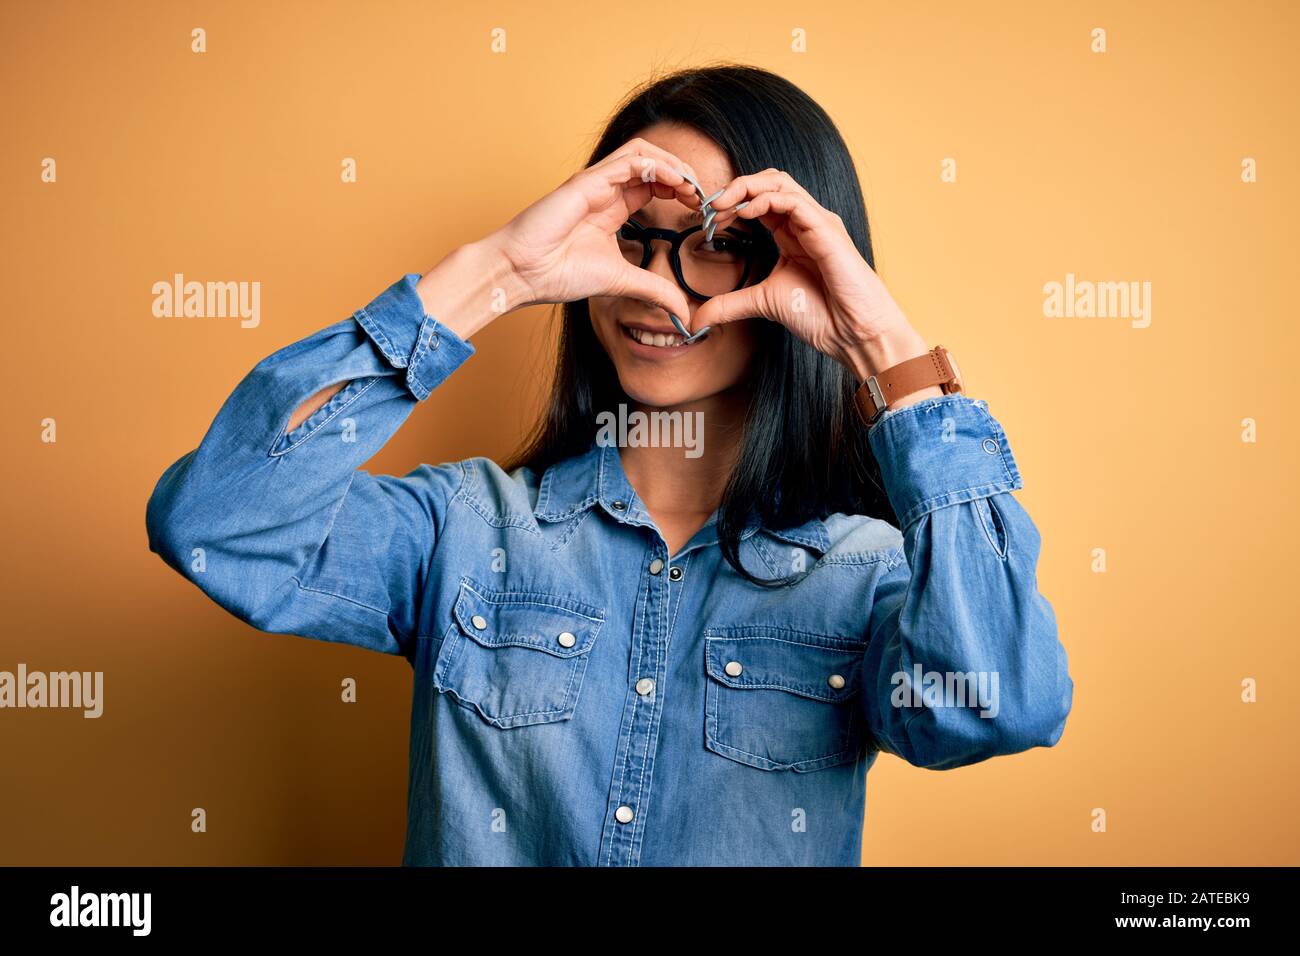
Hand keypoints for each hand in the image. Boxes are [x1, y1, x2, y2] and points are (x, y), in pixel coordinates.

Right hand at [485, 137, 705, 319]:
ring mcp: (596, 182)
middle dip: (684, 176)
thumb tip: (684, 313)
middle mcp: (605, 190)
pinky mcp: (588, 181)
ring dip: (674, 165)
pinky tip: (676, 184)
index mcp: (612, 208)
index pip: (655, 185)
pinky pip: (629, 160)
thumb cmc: (557, 274)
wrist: (521, 273)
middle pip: (654, 164)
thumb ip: (655, 291)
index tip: (703, 213)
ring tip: (694, 188)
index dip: (682, 193)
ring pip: (644, 154)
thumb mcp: (621, 282)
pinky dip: (657, 166)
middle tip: (706, 199)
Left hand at [693, 169, 940, 397]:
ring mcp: (817, 222)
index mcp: (791, 233)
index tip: (705, 220)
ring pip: (779, 183)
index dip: (730, 203)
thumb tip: (696, 318)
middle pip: (768, 181)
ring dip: (745, 189)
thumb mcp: (761, 303)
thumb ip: (729, 305)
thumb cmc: (820, 315)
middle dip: (735, 188)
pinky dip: (766, 201)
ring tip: (720, 206)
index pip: (759, 200)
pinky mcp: (826, 230)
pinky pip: (794, 201)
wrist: (852, 332)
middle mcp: (805, 221)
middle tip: (708, 207)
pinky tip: (744, 213)